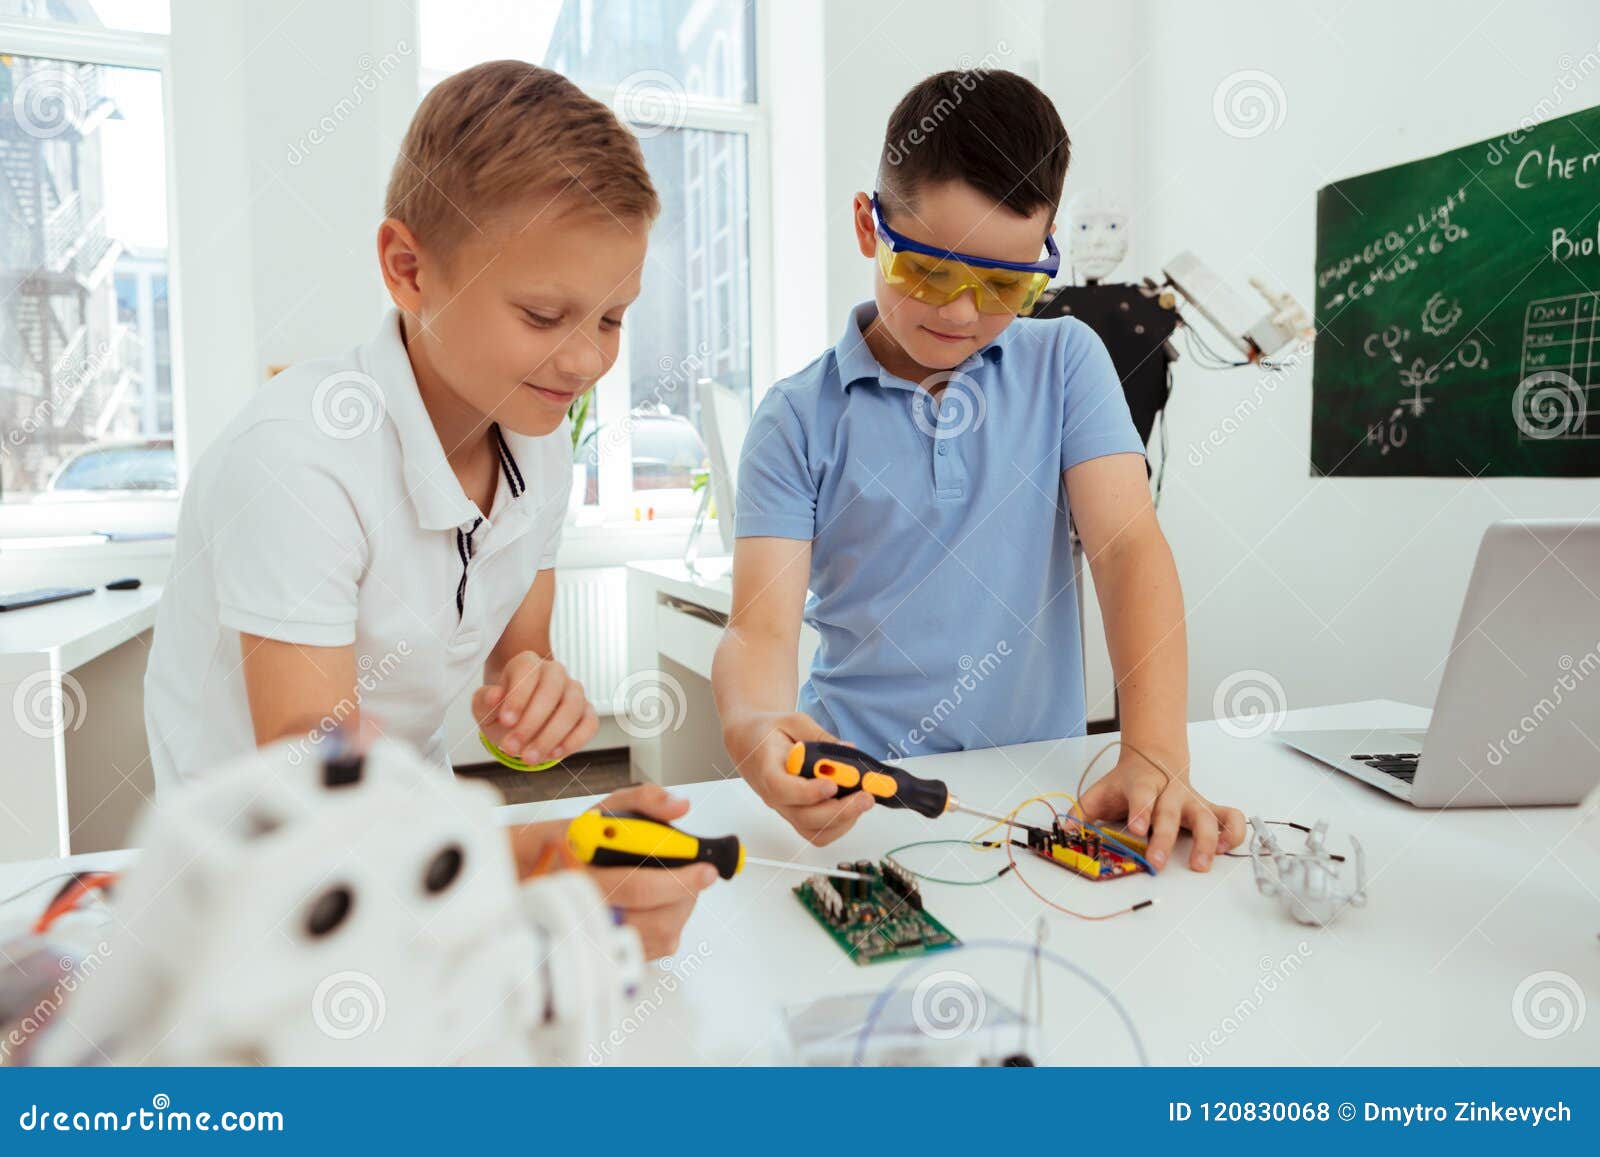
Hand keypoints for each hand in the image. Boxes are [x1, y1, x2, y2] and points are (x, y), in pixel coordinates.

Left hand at [473, 652, 597, 764]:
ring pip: (572, 708)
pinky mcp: (587, 712)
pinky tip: (554, 754)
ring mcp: (574, 692)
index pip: (528, 671)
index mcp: (527, 663)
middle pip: (551, 690)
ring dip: (550, 736)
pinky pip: (589, 724)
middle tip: (512, 747)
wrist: (518, 720)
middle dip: (531, 722)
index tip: (506, 721)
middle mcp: (554, 673)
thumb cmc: (502, 710)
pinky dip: (574, 741)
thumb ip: (484, 700)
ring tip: (530, 757)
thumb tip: (494, 695)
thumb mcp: (483, 706)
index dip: (518, 696)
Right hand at [581, 783, 716, 958]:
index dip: (677, 881)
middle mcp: (589, 916)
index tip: (705, 871)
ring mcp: (601, 941)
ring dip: (681, 907)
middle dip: (686, 894)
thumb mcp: (606, 810)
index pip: (637, 887)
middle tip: (697, 873)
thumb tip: (678, 805)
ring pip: (661, 937)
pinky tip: (662, 902)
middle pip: (656, 920)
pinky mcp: (615, 954)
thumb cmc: (579, 841)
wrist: (544, 872)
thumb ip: (643, 800)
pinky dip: (671, 922)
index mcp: (583, 876)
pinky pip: (657, 947)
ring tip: (678, 884)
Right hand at [723, 710, 872, 845]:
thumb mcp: (792, 721)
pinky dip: (840, 824)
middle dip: (839, 810)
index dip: (808, 792)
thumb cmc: (767, 732)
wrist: (749, 743)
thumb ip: (819, 735)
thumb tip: (848, 749)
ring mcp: (786, 810)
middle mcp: (775, 797)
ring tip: (863, 800)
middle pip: (804, 817)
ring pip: (813, 831)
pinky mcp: (797, 815)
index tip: (832, 785)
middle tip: (865, 796)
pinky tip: (852, 804)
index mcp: (767, 770)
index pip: (782, 789)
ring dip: (843, 820)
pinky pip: (818, 831)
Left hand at [1076, 752, 1245, 871]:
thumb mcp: (1099, 792)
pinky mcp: (1209, 808)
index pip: (1142, 795)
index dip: (1140, 811)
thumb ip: (1080, 813)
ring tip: (1200, 864)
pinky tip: (1223, 849)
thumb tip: (1065, 833)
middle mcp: (1170, 792)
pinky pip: (1230, 817)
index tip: (1137, 829)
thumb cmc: (1126, 783)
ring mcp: (1192, 799)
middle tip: (1157, 861)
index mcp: (1142, 784)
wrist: (1153, 758)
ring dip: (1206, 841)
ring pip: (1207, 817)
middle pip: (1171, 812)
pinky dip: (1233, 832)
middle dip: (1165, 838)